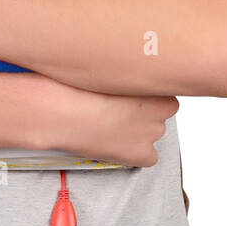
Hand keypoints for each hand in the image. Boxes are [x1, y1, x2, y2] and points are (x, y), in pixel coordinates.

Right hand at [48, 78, 179, 167]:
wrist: (63, 113)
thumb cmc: (77, 87)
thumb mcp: (104, 69)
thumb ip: (122, 71)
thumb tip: (119, 72)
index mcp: (153, 83)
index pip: (163, 89)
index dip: (145, 94)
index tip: (130, 95)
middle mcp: (158, 109)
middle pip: (159, 111)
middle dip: (143, 112)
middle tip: (119, 110)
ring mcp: (152, 132)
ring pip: (154, 132)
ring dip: (139, 131)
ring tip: (113, 126)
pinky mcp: (142, 154)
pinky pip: (150, 157)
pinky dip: (138, 154)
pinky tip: (120, 145)